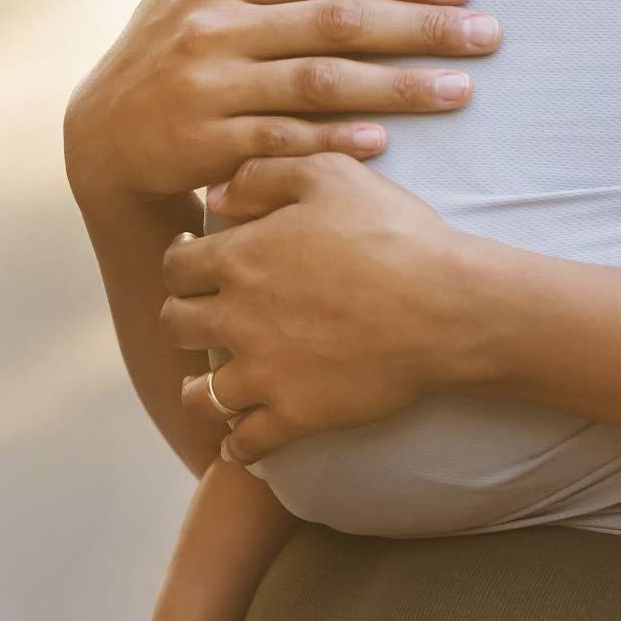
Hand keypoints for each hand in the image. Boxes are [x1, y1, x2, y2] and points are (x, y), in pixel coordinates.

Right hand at [63, 0, 503, 206]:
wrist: (102, 135)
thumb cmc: (166, 42)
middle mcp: (215, 26)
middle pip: (337, 24)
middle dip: (420, 29)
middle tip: (487, 36)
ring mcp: (209, 87)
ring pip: (320, 84)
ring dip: (397, 87)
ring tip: (461, 90)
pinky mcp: (204, 144)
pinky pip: (281, 140)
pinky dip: (333, 140)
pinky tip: (383, 143)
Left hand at [161, 153, 479, 461]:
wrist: (445, 306)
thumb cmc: (393, 233)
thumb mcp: (330, 176)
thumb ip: (265, 176)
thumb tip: (216, 195)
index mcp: (240, 258)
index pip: (175, 267)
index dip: (181, 263)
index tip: (193, 266)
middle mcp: (238, 318)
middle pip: (177, 326)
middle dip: (184, 319)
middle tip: (202, 316)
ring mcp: (264, 372)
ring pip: (199, 393)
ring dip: (200, 387)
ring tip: (212, 384)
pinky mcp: (295, 416)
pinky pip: (246, 443)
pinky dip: (237, 445)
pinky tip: (242, 441)